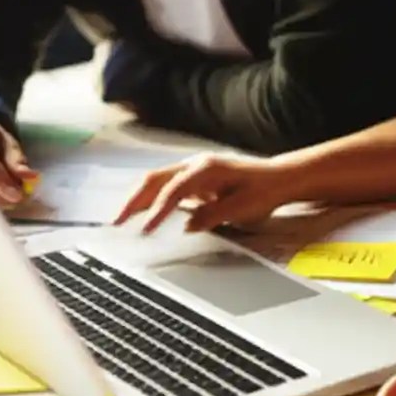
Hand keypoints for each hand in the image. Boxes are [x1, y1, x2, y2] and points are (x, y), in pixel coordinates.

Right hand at [115, 154, 299, 233]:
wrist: (278, 179)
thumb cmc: (263, 191)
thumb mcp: (242, 208)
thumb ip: (213, 216)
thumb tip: (187, 226)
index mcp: (206, 169)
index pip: (173, 190)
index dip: (157, 211)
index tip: (146, 230)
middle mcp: (194, 166)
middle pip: (155, 180)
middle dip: (134, 200)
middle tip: (117, 222)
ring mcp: (192, 172)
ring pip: (157, 182)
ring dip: (139, 200)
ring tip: (122, 220)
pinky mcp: (194, 181)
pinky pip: (166, 189)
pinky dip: (151, 201)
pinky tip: (142, 215)